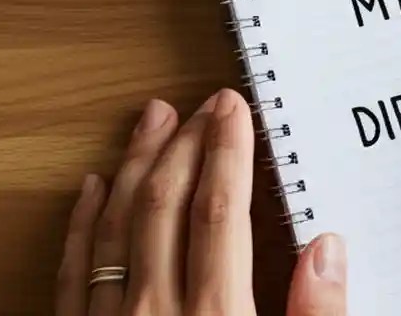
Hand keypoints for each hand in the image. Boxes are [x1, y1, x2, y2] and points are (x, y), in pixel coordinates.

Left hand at [55, 89, 348, 315]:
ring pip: (115, 226)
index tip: (232, 109)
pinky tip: (92, 188)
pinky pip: (72, 271)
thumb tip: (327, 249)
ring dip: (135, 165)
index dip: (227, 152)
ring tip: (153, 121)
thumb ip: (316, 315)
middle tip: (203, 106)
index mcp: (217, 315)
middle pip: (166, 205)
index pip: (219, 211)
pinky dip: (82, 224)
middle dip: (187, 145)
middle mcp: (156, 310)